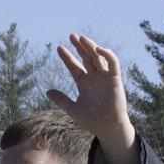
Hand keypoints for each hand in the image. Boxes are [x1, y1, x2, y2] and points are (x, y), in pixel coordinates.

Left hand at [49, 34, 134, 152]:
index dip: (67, 57)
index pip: (74, 66)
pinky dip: (107, 55)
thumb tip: (47, 91)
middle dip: (80, 47)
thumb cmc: (91, 120)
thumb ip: (61, 99)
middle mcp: (94, 77)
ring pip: (98, 58)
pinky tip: (98, 49)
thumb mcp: (72, 109)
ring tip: (82, 38)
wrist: (106, 127)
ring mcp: (105, 77)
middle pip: (86, 58)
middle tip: (72, 35)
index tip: (58, 48)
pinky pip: (113, 64)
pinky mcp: (115, 79)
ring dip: (91, 47)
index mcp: (84, 83)